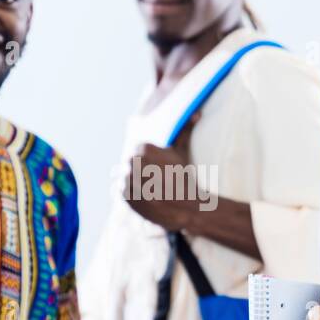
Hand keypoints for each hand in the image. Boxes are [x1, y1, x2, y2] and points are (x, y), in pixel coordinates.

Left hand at [121, 112, 200, 230]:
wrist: (185, 206)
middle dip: (142, 172)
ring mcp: (126, 177)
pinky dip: (132, 193)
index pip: (138, 152)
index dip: (149, 163)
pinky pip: (123, 190)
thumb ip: (185, 130)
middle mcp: (131, 160)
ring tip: (151, 189)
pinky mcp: (123, 194)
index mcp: (143, 147)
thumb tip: (197, 113)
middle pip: (131, 164)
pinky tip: (145, 196)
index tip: (159, 171)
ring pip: (126, 177)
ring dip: (136, 183)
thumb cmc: (184, 177)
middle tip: (156, 182)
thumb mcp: (183, 151)